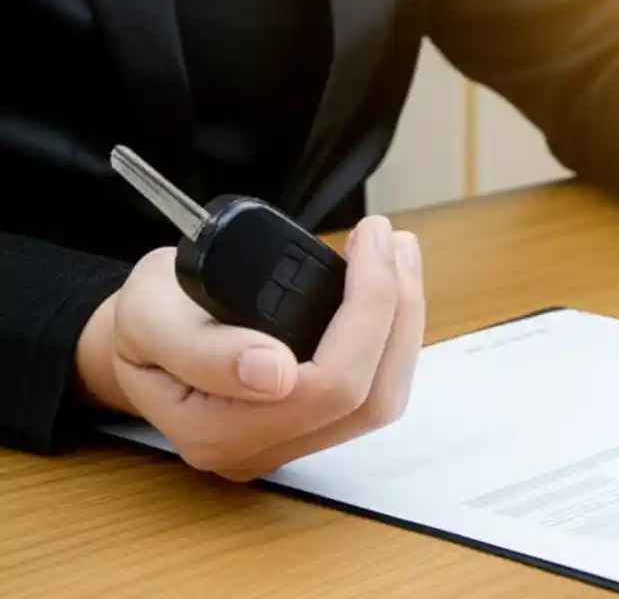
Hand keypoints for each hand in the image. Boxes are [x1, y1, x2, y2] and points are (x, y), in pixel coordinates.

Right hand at [75, 215, 425, 480]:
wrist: (142, 336)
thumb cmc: (145, 318)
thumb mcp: (147, 315)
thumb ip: (201, 348)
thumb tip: (274, 371)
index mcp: (216, 432)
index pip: (326, 386)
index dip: (365, 313)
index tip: (367, 245)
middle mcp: (261, 451)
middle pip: (370, 396)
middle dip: (396, 308)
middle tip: (392, 239)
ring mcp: (292, 443)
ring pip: (383, 397)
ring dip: (404, 322)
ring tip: (399, 254)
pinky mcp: (315, 425)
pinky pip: (375, 390)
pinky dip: (393, 336)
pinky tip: (390, 289)